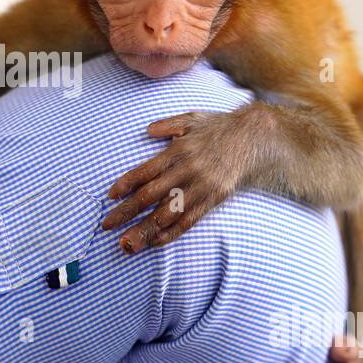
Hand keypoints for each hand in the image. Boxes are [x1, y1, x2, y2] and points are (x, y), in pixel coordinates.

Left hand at [102, 111, 243, 252]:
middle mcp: (186, 170)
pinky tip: (155, 242)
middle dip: (126, 212)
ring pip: (167, 213)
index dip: (125, 185)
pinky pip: (189, 220)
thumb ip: (168, 125)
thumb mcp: (192, 118)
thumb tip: (147, 130)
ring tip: (127, 244)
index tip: (109, 197)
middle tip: (106, 226)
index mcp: (176, 151)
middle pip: (150, 196)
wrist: (255, 137)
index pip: (144, 171)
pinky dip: (171, 233)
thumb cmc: (219, 127)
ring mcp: (200, 186)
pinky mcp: (214, 198)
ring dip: (145, 230)